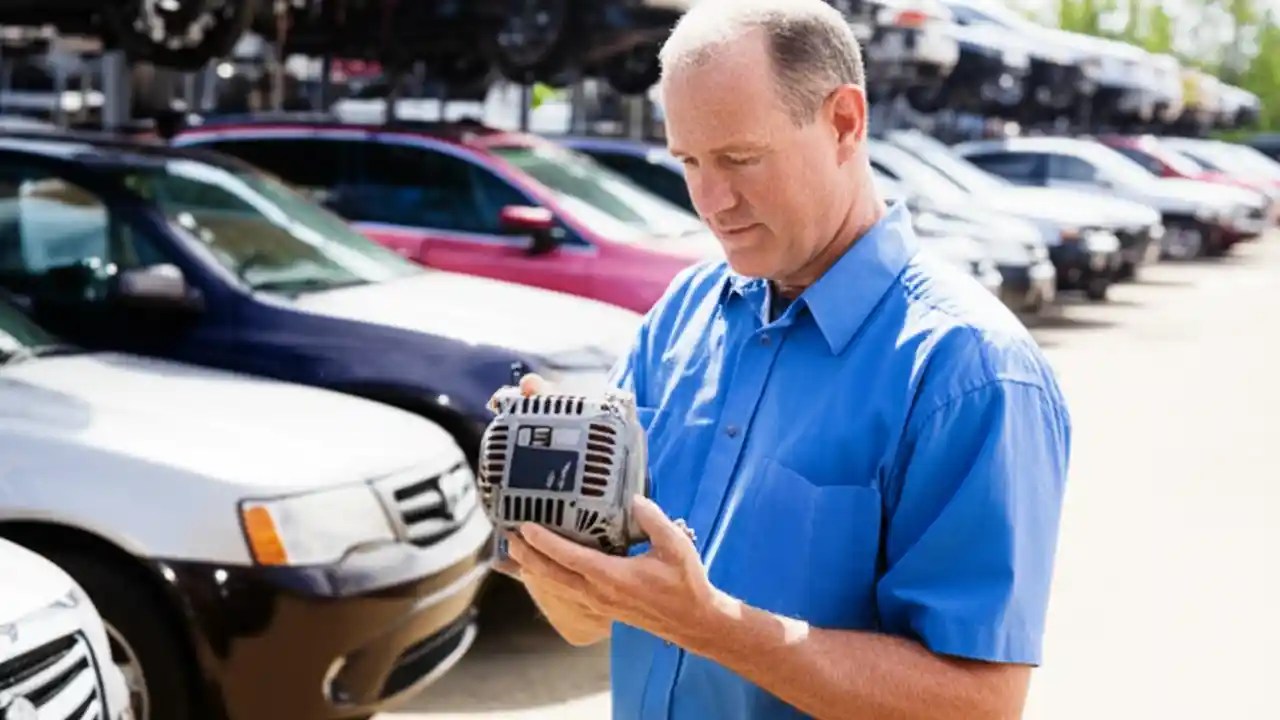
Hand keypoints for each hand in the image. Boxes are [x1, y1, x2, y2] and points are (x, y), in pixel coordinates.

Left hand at [505, 494, 724, 648]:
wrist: (693, 621)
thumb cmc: (685, 583)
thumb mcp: (676, 545)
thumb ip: (653, 519)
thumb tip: (632, 499)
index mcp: (612, 577)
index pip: (569, 557)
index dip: (544, 542)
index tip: (525, 526)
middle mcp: (598, 592)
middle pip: (551, 574)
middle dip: (527, 555)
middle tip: (507, 535)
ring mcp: (597, 603)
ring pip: (555, 585)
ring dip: (534, 568)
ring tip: (516, 550)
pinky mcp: (601, 607)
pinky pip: (566, 591)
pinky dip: (549, 578)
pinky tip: (542, 569)